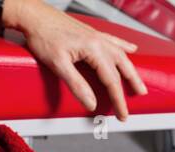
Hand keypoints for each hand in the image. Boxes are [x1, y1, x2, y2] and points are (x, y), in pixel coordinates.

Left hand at [6, 0, 146, 119]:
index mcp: (93, 48)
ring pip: (120, 53)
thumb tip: (91, 103)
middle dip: (132, 83)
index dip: (118, 99)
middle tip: (140, 97)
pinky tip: (130, 49)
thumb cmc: (43, 35)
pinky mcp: (90, 33)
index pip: (111, 79)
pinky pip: (113, 41)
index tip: (123, 113)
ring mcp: (95, 35)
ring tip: (139, 80)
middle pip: (122, 65)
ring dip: (131, 68)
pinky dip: (123, 46)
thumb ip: (77, 85)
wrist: (34, 16)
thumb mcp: (59, 65)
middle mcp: (98, 40)